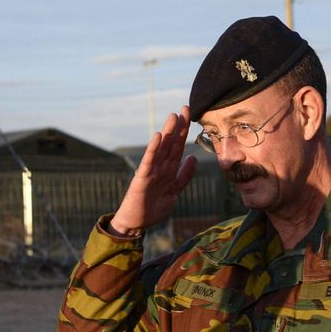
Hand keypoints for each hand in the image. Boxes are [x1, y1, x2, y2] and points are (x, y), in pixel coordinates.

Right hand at [110, 106, 197, 234]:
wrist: (137, 223)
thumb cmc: (153, 208)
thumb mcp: (174, 191)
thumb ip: (184, 175)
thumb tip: (193, 158)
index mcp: (169, 170)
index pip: (179, 147)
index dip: (185, 132)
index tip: (190, 115)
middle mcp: (160, 167)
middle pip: (172, 144)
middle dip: (179, 127)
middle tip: (185, 107)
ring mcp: (151, 171)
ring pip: (162, 149)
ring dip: (168, 133)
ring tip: (173, 116)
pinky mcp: (142, 178)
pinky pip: (149, 162)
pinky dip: (153, 149)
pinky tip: (158, 136)